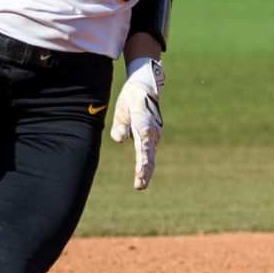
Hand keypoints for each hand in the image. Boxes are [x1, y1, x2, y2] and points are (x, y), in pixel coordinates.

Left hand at [108, 57, 163, 189]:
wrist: (145, 86)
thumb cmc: (131, 98)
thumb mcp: (122, 110)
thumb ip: (120, 126)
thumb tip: (118, 140)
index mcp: (145, 129)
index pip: (143, 152)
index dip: (142, 166)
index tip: (140, 177)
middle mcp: (153, 133)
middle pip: (149, 156)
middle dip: (145, 172)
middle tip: (140, 186)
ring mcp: (155, 133)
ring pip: (151, 154)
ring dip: (147, 168)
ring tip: (142, 182)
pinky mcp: (154, 132)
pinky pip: (151, 149)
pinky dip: (149, 160)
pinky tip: (145, 169)